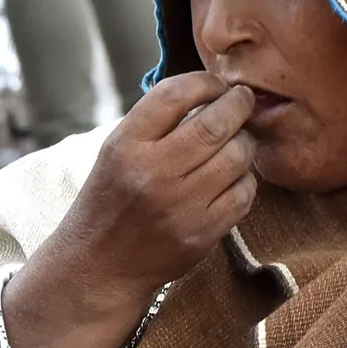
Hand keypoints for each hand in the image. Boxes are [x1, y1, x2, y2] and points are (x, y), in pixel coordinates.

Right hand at [2, 73, 254, 347]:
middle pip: (215, 122)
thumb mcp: (117, 152)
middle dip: (238, 104)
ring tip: (239, 140)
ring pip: (237, 156)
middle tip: (244, 100)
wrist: (100, 265)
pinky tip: (235, 176)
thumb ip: (157, 123)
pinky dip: (246, 179)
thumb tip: (212, 92)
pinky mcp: (201, 234)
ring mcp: (179, 205)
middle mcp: (152, 172)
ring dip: (245, 142)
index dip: (205, 82)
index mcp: (125, 144)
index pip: (175, 94)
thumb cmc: (113, 200)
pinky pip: (244, 193)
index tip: (217, 84)